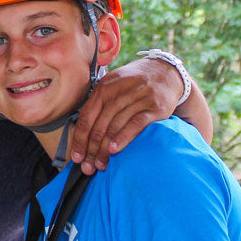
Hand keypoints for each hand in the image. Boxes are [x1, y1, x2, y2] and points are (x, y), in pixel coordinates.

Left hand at [70, 58, 180, 174]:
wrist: (164, 72)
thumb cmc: (132, 84)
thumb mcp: (111, 86)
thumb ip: (97, 104)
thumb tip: (81, 133)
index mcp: (103, 88)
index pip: (86, 118)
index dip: (80, 140)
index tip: (76, 157)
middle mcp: (118, 92)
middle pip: (99, 125)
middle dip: (91, 149)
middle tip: (88, 168)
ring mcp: (137, 98)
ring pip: (115, 127)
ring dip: (105, 149)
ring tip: (100, 165)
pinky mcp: (154, 107)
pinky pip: (135, 124)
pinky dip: (123, 138)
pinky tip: (114, 150)